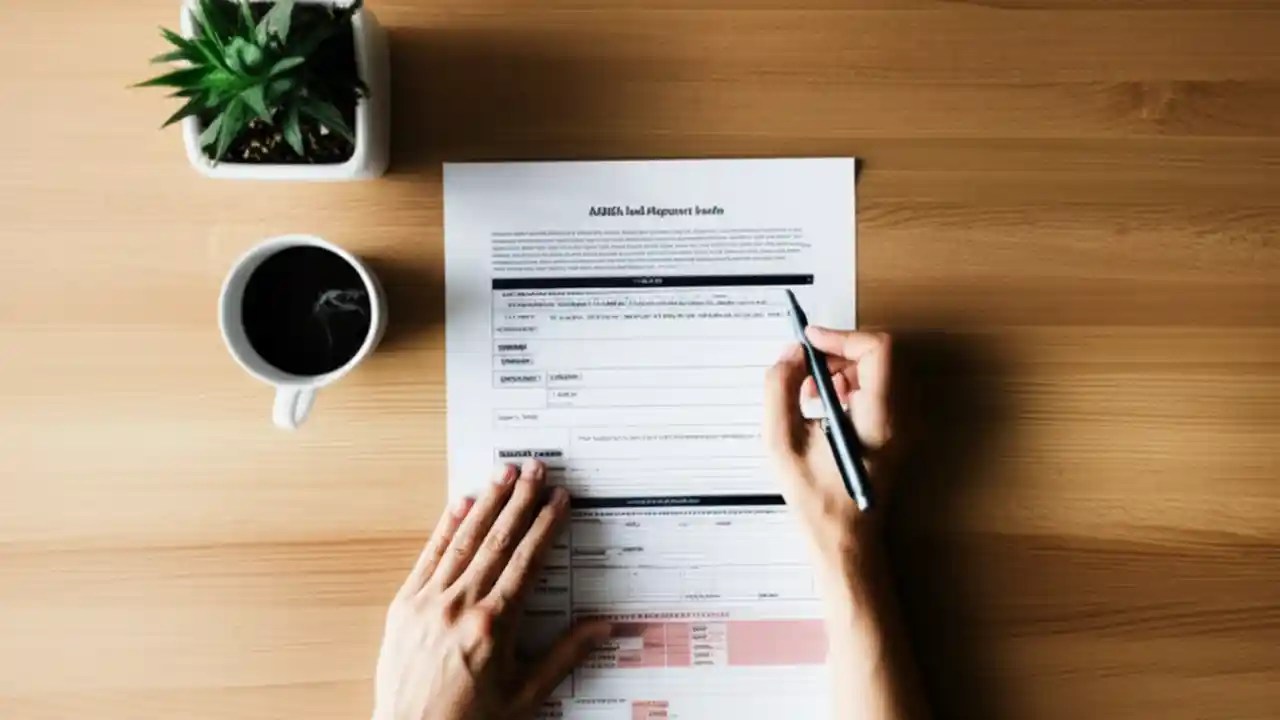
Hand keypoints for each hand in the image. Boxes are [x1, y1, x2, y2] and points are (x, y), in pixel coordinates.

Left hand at [373, 460, 609, 719]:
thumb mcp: (527, 693)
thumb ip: (566, 654)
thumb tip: (605, 627)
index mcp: (494, 625)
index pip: (527, 560)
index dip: (546, 525)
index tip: (559, 499)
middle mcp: (460, 605)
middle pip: (498, 540)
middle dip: (521, 500)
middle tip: (537, 468)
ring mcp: (428, 602)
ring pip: (464, 540)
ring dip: (488, 503)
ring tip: (504, 473)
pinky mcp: (404, 605)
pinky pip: (429, 556)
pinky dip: (446, 527)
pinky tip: (460, 503)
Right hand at [763, 329, 892, 582]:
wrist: (845, 540)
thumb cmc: (816, 499)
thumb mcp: (782, 442)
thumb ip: (780, 388)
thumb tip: (791, 353)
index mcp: (880, 417)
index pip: (877, 350)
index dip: (841, 337)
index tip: (809, 341)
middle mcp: (901, 417)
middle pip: (879, 356)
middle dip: (837, 354)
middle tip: (804, 371)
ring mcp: (904, 425)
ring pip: (879, 371)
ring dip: (842, 371)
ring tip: (808, 394)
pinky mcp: (896, 432)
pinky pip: (879, 391)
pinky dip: (850, 387)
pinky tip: (823, 408)